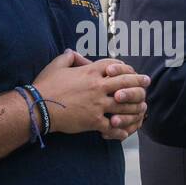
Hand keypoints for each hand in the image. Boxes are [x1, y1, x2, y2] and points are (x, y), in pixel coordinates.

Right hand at [33, 50, 150, 137]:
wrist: (38, 106)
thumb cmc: (46, 85)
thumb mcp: (57, 65)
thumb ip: (68, 57)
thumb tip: (72, 52)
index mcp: (90, 72)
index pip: (115, 66)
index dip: (125, 67)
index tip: (132, 70)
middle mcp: (97, 87)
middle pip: (126, 83)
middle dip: (139, 83)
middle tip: (147, 83)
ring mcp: (97, 104)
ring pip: (124, 105)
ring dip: (135, 107)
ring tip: (142, 108)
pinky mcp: (93, 121)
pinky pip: (112, 126)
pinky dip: (120, 130)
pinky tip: (124, 132)